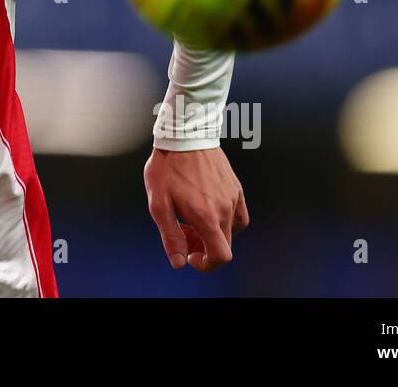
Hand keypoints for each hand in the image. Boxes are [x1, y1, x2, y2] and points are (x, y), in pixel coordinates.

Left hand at [144, 146, 248, 272]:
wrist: (184, 134)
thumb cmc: (167, 167)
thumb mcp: (159, 203)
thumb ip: (170, 236)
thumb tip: (179, 262)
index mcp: (207, 216)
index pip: (221, 256)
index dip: (206, 264)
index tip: (190, 255)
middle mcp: (225, 209)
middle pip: (224, 245)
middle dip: (204, 247)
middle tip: (184, 233)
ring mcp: (233, 197)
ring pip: (231, 230)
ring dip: (213, 233)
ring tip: (192, 218)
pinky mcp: (236, 187)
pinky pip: (238, 214)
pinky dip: (226, 220)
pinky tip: (209, 209)